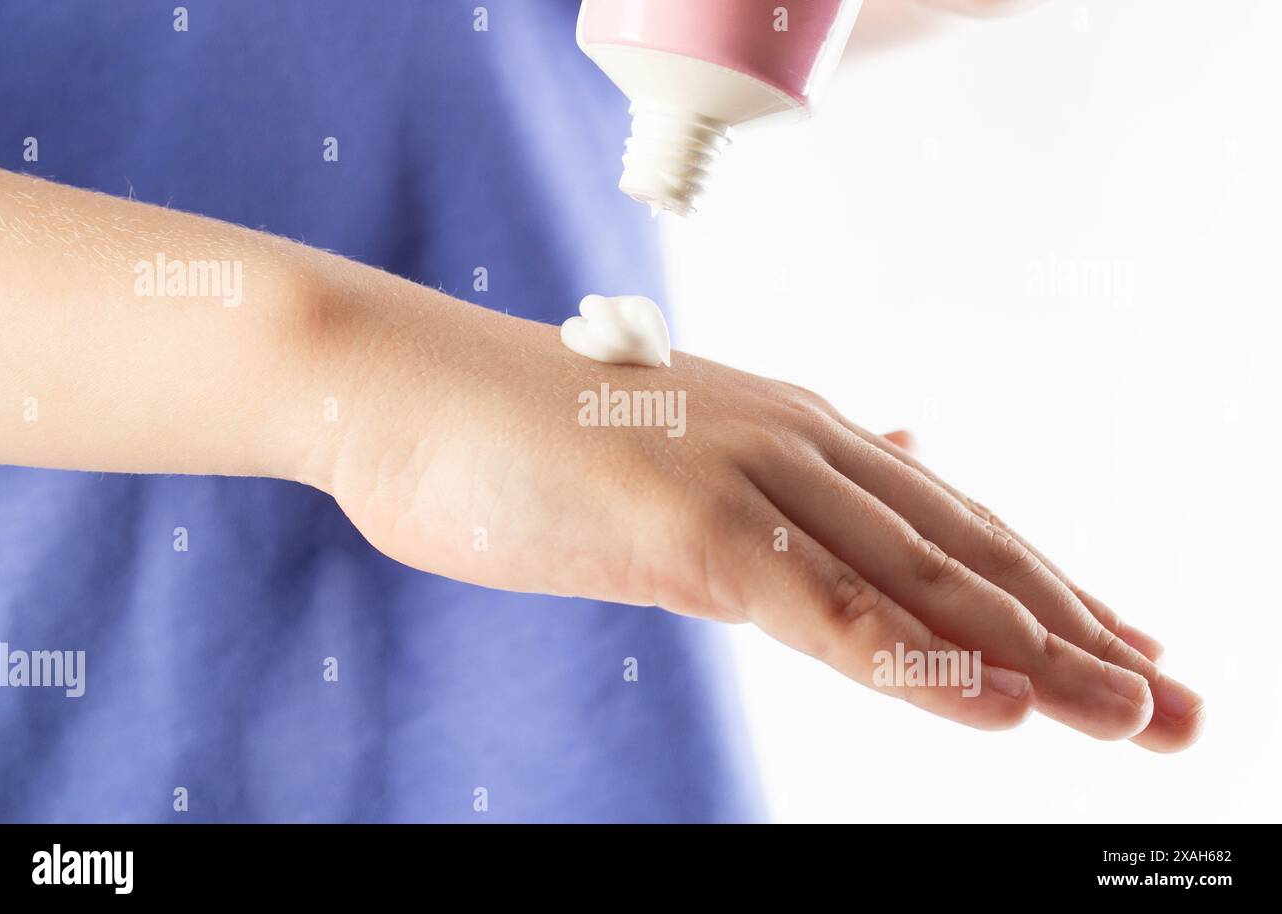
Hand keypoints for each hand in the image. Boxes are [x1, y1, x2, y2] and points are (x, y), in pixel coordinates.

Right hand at [316, 295, 1203, 750]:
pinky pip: (824, 606)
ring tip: (1130, 715)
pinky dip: (917, 657)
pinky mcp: (689, 524)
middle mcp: (797, 445)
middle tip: (1177, 705)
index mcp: (796, 436)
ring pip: (919, 580)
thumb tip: (883, 461)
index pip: (951, 526)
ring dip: (1036, 653)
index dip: (1050, 593)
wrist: (406, 389)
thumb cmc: (530, 435)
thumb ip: (785, 482)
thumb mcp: (682, 455)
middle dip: (1081, 634)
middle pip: (966, 554)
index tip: (1126, 649)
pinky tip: (998, 703)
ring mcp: (747, 478)